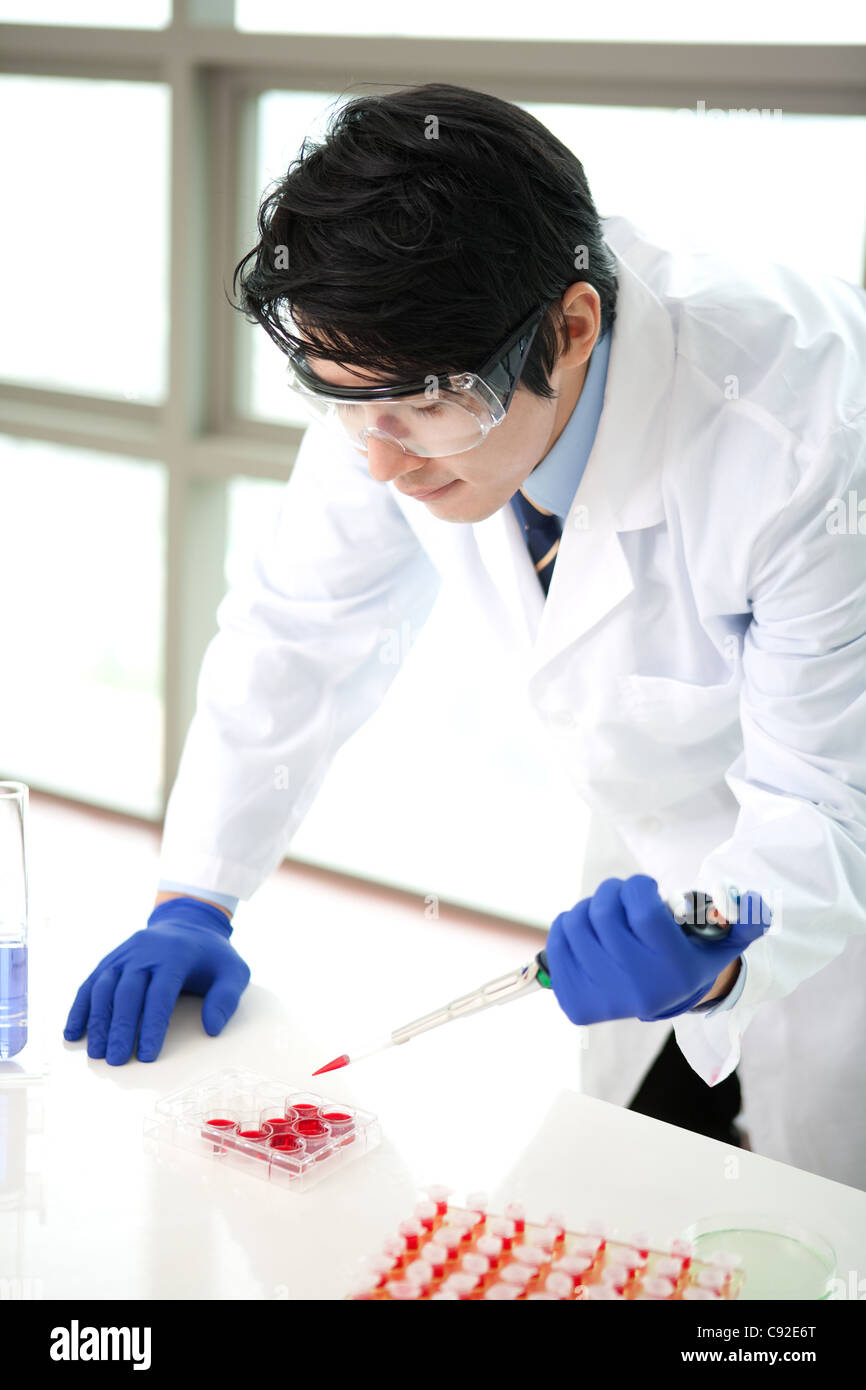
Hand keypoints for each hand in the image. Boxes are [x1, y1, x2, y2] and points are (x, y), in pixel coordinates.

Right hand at [63, 897, 250, 1063]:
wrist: (189, 923)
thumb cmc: (213, 956)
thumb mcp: (234, 971)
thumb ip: (226, 998)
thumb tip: (211, 1029)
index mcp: (177, 954)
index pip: (160, 993)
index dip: (152, 1025)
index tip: (146, 1055)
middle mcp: (146, 950)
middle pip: (127, 990)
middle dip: (120, 1028)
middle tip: (116, 1060)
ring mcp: (125, 953)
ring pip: (104, 986)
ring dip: (97, 1020)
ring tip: (95, 1053)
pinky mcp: (111, 959)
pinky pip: (91, 982)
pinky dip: (80, 1007)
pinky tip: (73, 1032)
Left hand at [545, 875, 767, 1024]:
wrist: (663, 1000)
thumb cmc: (688, 957)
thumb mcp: (722, 941)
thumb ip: (744, 920)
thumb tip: (757, 905)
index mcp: (673, 971)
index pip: (641, 910)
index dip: (637, 887)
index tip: (643, 887)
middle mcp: (637, 987)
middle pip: (603, 913)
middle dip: (612, 892)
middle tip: (622, 894)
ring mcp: (601, 997)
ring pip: (576, 922)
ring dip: (589, 908)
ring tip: (607, 915)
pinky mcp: (574, 1000)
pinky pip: (556, 942)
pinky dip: (568, 926)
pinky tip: (589, 932)